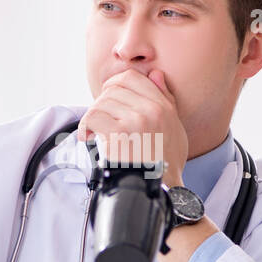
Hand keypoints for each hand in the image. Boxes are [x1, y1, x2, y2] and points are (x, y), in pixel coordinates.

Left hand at [77, 69, 187, 185]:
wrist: (163, 188)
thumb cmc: (167, 161)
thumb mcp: (175, 127)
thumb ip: (166, 99)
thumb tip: (155, 74)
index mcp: (162, 106)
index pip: (131, 77)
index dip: (114, 84)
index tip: (109, 99)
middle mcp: (150, 110)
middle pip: (112, 89)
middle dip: (102, 103)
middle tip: (100, 120)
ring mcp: (134, 122)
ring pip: (100, 103)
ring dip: (94, 117)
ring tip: (95, 132)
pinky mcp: (118, 136)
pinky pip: (92, 118)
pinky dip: (86, 127)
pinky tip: (89, 138)